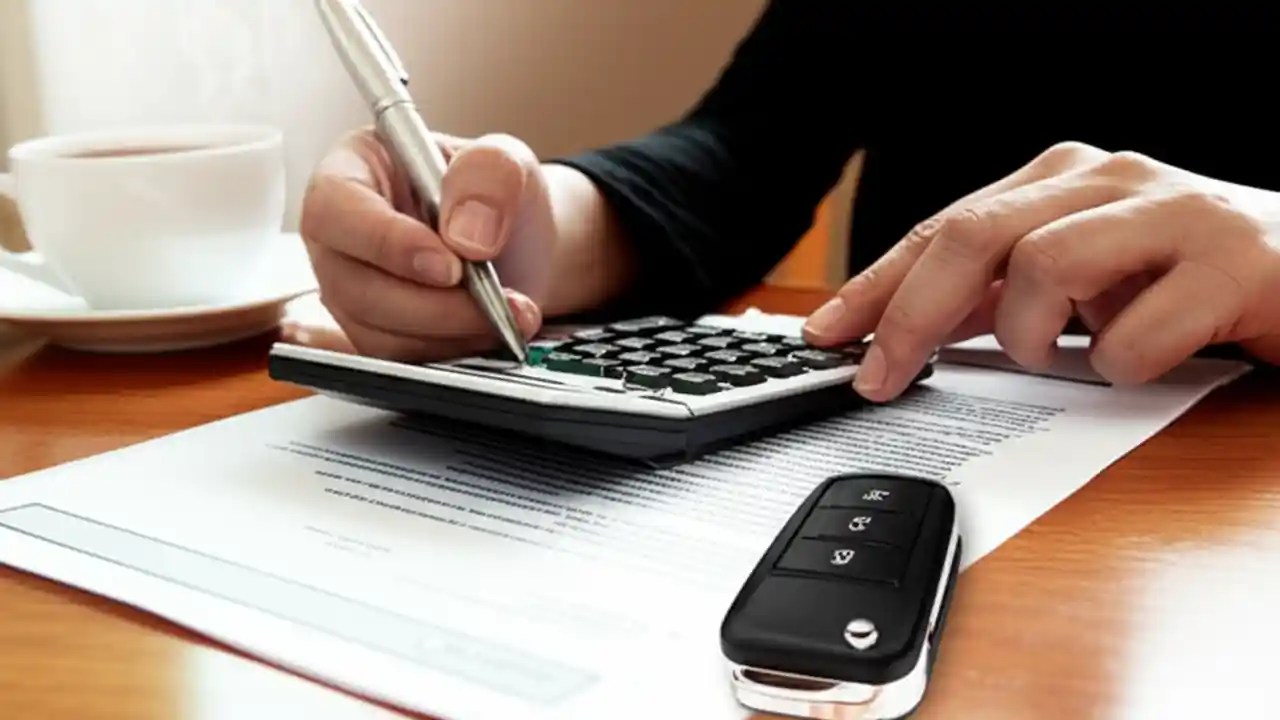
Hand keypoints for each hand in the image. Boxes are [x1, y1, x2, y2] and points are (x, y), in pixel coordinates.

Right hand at [297, 127, 554, 359]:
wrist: (525, 245)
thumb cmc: (501, 196)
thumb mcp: (506, 161)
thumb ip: (488, 175)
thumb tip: (467, 235)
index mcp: (352, 170)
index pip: (336, 207)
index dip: (385, 242)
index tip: (448, 266)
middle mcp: (339, 235)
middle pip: (354, 284)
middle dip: (431, 303)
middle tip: (495, 300)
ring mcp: (351, 289)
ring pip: (376, 331)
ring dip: (450, 331)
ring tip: (511, 313)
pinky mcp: (375, 332)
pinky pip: (401, 356)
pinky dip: (453, 349)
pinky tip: (493, 330)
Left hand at [803, 141, 1279, 400]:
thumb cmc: (1185, 277)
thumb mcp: (1079, 278)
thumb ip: (999, 291)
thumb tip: (902, 331)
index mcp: (1061, 179)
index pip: (943, 229)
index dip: (875, 285)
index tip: (825, 333)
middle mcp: (1109, 180)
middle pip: (973, 238)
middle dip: (910, 316)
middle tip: (881, 376)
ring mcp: (1173, 213)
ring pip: (1045, 269)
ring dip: (1029, 337)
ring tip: (1053, 358)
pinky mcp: (1235, 265)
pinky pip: (1136, 333)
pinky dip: (1118, 366)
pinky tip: (1134, 363)